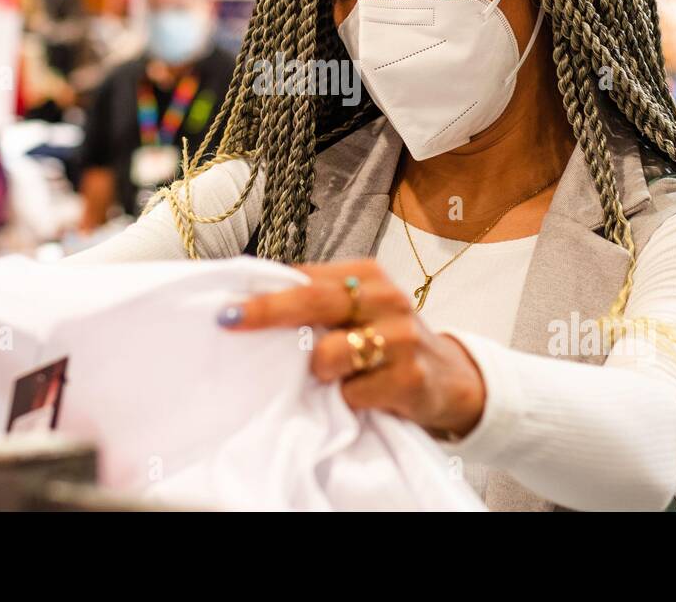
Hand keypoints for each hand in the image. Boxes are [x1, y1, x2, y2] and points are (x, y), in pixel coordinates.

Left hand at [217, 258, 486, 438]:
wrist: (450, 379)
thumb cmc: (387, 343)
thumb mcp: (358, 312)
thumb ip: (316, 303)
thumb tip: (248, 301)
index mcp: (367, 276)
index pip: (305, 277)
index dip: (263, 291)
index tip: (225, 307)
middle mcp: (385, 298)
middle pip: (313, 301)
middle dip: (266, 312)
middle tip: (229, 322)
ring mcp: (401, 337)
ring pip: (328, 353)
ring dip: (317, 372)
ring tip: (330, 379)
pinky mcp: (409, 378)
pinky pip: (352, 392)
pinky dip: (345, 399)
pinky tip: (358, 396)